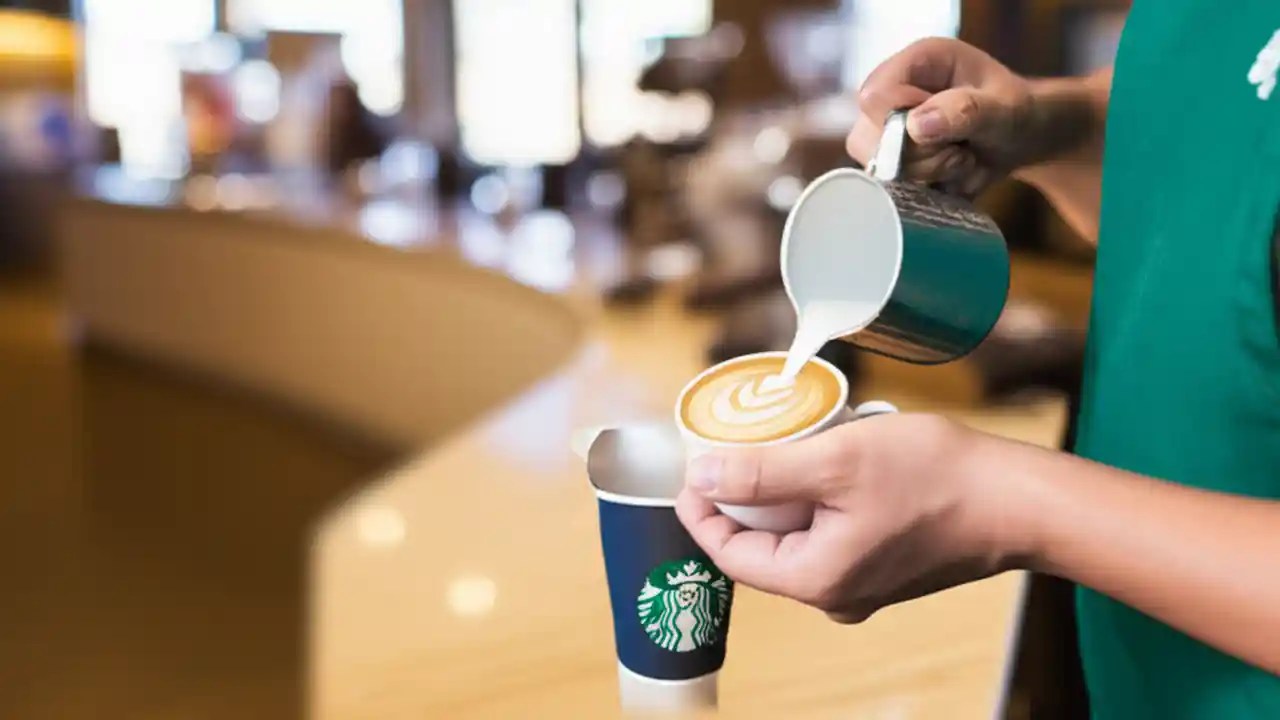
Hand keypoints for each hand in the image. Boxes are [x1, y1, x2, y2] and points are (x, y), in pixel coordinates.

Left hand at [675, 414, 1026, 622]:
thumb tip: (701, 478)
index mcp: (815, 580)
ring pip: (795, 536)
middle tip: (738, 443)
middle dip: (743, 495)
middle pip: (760, 546)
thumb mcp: (835, 460)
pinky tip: (827, 460)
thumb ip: (761, 473)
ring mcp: (862, 583)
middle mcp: (835, 595)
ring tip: (785, 443)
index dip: (701, 510)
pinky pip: (828, 534)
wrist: (1017, 498)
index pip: (729, 553)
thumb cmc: (936, 477)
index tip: (693, 466)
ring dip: (782, 492)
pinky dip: (817, 499)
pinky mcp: (883, 565)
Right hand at [847, 38, 1040, 196]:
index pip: (875, 97)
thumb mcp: (1005, 109)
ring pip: (878, 168)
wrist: (1021, 141)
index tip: (947, 127)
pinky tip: (948, 176)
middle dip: (922, 156)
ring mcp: (883, 129)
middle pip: (869, 138)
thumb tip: (916, 126)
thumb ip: (966, 111)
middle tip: (961, 150)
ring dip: (926, 175)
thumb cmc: (1016, 113)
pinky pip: (889, 187)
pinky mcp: (888, 159)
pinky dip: (924, 190)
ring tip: (959, 161)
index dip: (905, 121)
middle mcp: (891, 93)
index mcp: (916, 63)